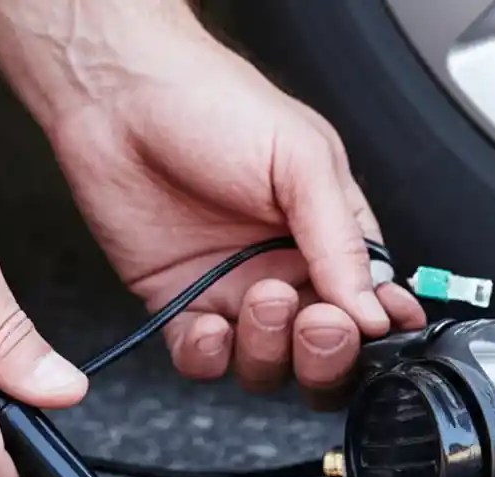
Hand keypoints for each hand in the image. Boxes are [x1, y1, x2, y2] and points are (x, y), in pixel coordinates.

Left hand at [44, 39, 425, 406]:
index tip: (370, 327)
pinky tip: (209, 324)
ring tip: (259, 297)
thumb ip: (342, 242)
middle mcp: (288, 269)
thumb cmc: (215, 104)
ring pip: (269, 365)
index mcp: (330, 234)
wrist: (118, 93)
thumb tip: (375, 311)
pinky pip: (204, 360)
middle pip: (326, 352)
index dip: (377, 329)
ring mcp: (235, 291)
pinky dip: (210, 356)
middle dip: (328, 351)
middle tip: (315, 319)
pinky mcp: (182, 304)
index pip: (372, 304)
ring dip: (269, 349)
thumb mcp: (303, 160)